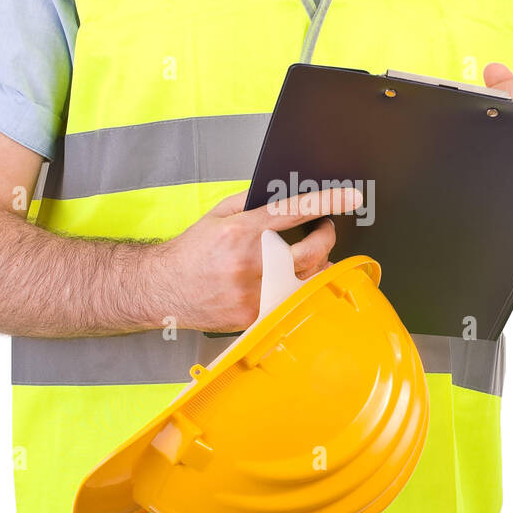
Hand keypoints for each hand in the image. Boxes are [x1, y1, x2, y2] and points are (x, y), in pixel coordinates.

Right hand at [153, 187, 361, 331]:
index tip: (351, 197)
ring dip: (317, 264)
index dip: (326, 202)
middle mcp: (248, 262)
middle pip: (310, 250)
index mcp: (240, 231)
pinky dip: (297, 287)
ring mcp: (252, 293)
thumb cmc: (192, 251)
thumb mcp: (217, 215)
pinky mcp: (252, 316)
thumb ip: (252, 203)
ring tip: (309, 255)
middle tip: (324, 229)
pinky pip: (290, 300)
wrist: (162, 288)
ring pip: (306, 278)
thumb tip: (287, 196)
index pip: (293, 211)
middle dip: (326, 236)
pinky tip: (291, 280)